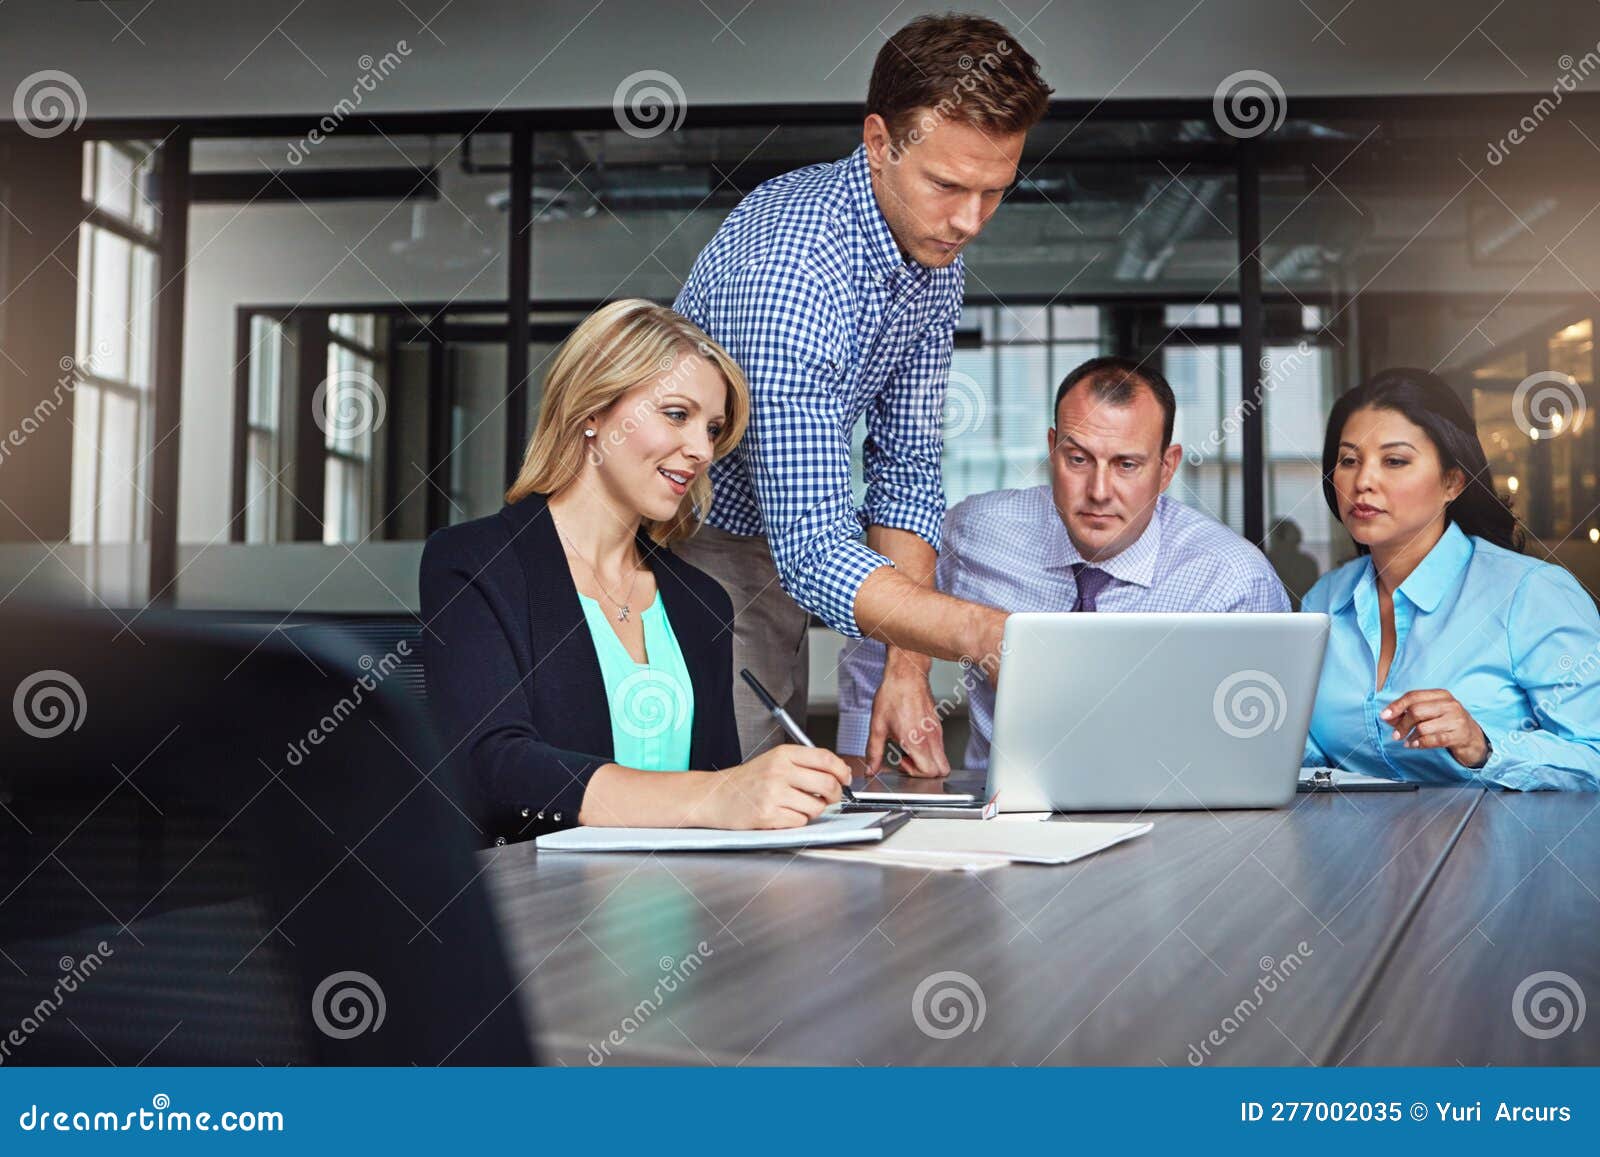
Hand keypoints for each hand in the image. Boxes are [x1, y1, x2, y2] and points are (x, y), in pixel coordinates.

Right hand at [694, 745, 851, 829]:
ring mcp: (773, 794)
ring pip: (816, 806)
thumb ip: (804, 764)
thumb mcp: (774, 761)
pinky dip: (796, 821)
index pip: (825, 758)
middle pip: (827, 783)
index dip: (841, 770)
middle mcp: (779, 771)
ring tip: (796, 805)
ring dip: (813, 810)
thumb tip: (839, 772)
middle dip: (835, 794)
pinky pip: (800, 821)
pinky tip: (782, 814)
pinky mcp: (768, 815)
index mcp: (783, 754)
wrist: (715, 796)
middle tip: (830, 797)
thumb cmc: (747, 781)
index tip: (845, 778)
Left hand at [866, 648, 949, 777]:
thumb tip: (871, 768)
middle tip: (908, 760)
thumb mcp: (877, 727)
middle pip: (942, 770)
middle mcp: (932, 738)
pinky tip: (912, 739)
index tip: (901, 761)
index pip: (930, 772)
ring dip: (926, 761)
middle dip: (925, 773)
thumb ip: (874, 752)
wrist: (906, 674)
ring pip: (942, 759)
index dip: (915, 773)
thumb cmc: (893, 695)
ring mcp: (937, 731)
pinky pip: (939, 747)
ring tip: (907, 748)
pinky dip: (928, 751)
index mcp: (917, 740)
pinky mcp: (938, 726)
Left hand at [1381, 690, 1489, 768]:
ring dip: (1410, 736)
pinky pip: (1433, 740)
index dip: (1396, 706)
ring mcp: (1456, 719)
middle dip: (1402, 724)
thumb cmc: (1447, 724)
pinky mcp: (1459, 735)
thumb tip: (1386, 716)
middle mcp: (1450, 704)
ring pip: (1423, 727)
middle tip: (1396, 735)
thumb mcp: (1430, 713)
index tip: (1384, 716)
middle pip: (1416, 711)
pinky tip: (1415, 745)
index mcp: (1441, 695)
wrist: (1474, 739)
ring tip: (1407, 741)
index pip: (1413, 696)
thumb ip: (1408, 713)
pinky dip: (1420, 744)